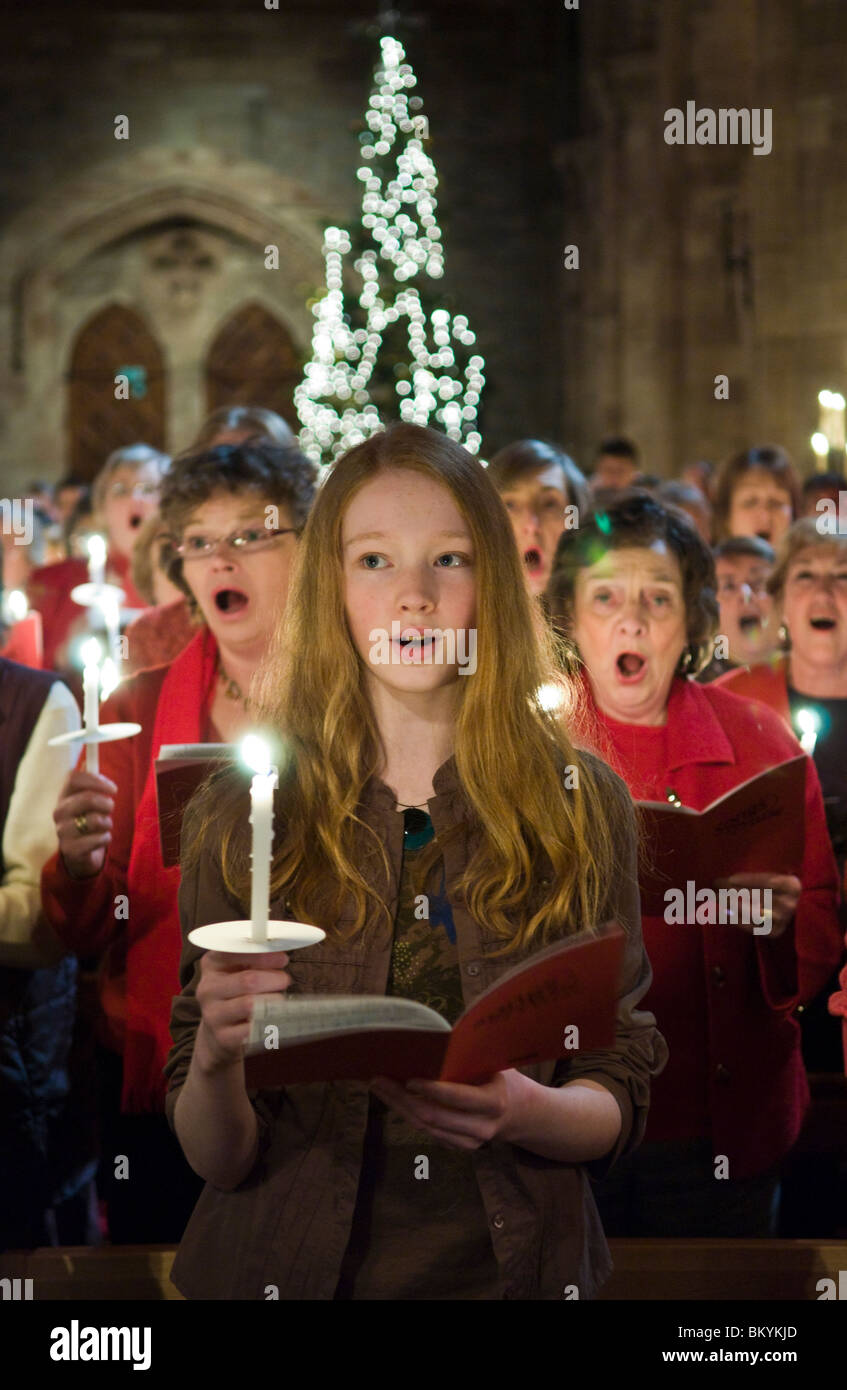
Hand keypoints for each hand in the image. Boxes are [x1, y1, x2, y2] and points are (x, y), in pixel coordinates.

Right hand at [54, 769, 116, 877]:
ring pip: (95, 820)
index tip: (113, 788)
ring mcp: (62, 831)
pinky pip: (99, 839)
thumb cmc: (88, 820)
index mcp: (64, 796)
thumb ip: (89, 782)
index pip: (74, 778)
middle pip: (88, 798)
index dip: (96, 780)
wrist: (80, 852)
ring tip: (104, 825)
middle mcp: (59, 812)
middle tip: (110, 809)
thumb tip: (87, 761)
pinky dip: (106, 838)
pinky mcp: (70, 849)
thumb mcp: (88, 800)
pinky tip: (100, 839)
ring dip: (107, 823)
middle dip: (107, 803)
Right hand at [195, 949, 290, 1073]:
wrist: (218, 1031)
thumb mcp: (238, 969)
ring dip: (273, 1001)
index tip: (282, 959)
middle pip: (248, 981)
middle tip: (285, 980)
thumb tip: (279, 955)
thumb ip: (255, 958)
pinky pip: (253, 1029)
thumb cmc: (235, 992)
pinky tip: (272, 1018)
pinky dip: (268, 1022)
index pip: (234, 953)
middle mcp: (208, 989)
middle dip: (274, 979)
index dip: (262, 956)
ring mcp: (213, 1014)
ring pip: (251, 1005)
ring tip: (279, 1000)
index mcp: (211, 965)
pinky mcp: (223, 1037)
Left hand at [369, 1069, 532, 1149]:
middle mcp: (482, 1127)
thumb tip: (435, 1037)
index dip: (431, 1090)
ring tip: (379, 1087)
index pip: (458, 1098)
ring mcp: (470, 1142)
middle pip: (434, 1116)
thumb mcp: (495, 1064)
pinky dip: (408, 1115)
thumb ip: (471, 1058)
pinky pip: (428, 1132)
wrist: (521, 1114)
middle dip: (402, 1099)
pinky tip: (393, 1099)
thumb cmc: (504, 1078)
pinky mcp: (459, 1147)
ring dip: (399, 1108)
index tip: (409, 1078)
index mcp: (494, 1102)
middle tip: (379, 1080)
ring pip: (426, 1128)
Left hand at [713, 873, 800, 938]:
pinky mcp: (774, 932)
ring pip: (752, 912)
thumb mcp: (776, 879)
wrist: (795, 913)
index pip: (768, 882)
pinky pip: (750, 926)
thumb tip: (729, 879)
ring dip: (730, 904)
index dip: (748, 880)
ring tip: (714, 898)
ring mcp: (782, 921)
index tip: (730, 878)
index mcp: (791, 886)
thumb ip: (758, 878)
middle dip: (734, 890)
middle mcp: (789, 904)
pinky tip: (722, 913)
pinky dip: (735, 920)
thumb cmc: (779, 891)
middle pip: (757, 897)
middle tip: (715, 884)